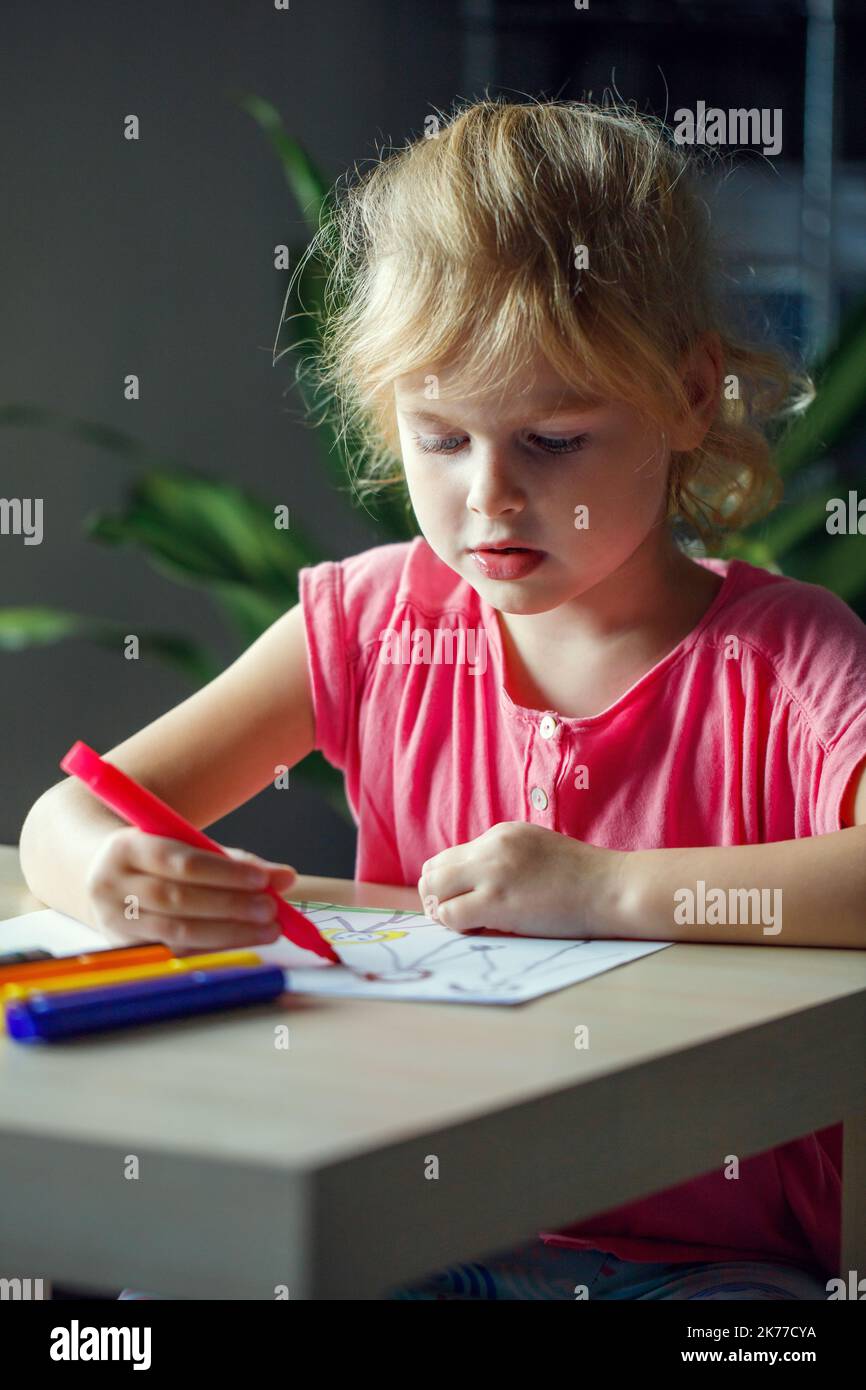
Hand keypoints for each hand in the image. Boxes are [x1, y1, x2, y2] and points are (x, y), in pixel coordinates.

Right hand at [85, 827, 297, 950]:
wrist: (101, 875)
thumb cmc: (157, 858)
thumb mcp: (185, 845)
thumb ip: (234, 861)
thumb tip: (284, 877)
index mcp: (126, 847)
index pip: (180, 861)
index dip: (224, 872)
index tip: (263, 879)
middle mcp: (112, 885)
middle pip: (178, 899)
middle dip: (231, 906)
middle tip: (271, 909)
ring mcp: (114, 922)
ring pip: (177, 932)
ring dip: (230, 932)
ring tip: (267, 929)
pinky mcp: (126, 949)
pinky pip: (176, 953)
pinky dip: (214, 948)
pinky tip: (244, 942)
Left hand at [416, 822, 626, 939]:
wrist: (612, 888)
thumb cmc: (583, 879)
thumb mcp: (536, 851)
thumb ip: (504, 859)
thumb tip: (472, 885)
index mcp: (501, 833)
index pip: (449, 857)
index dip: (449, 885)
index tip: (466, 902)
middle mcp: (491, 846)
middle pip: (433, 871)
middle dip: (438, 897)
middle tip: (460, 917)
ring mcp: (493, 871)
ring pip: (434, 891)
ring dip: (444, 912)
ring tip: (471, 924)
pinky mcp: (498, 900)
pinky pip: (451, 914)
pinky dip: (456, 926)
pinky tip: (481, 930)